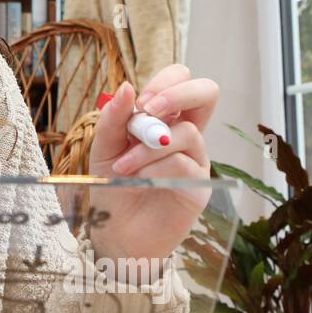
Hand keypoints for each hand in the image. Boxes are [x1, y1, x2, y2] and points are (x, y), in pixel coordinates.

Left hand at [83, 65, 217, 264]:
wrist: (115, 232)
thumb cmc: (112, 187)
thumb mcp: (104, 148)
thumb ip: (113, 119)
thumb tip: (127, 86)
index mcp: (164, 119)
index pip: (181, 80)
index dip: (166, 81)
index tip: (140, 101)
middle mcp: (185, 135)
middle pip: (207, 92)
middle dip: (179, 93)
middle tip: (149, 110)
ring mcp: (195, 160)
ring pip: (187, 131)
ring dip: (148, 144)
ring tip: (122, 165)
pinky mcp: (198, 186)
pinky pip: (183, 163)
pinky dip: (154, 167)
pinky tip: (136, 179)